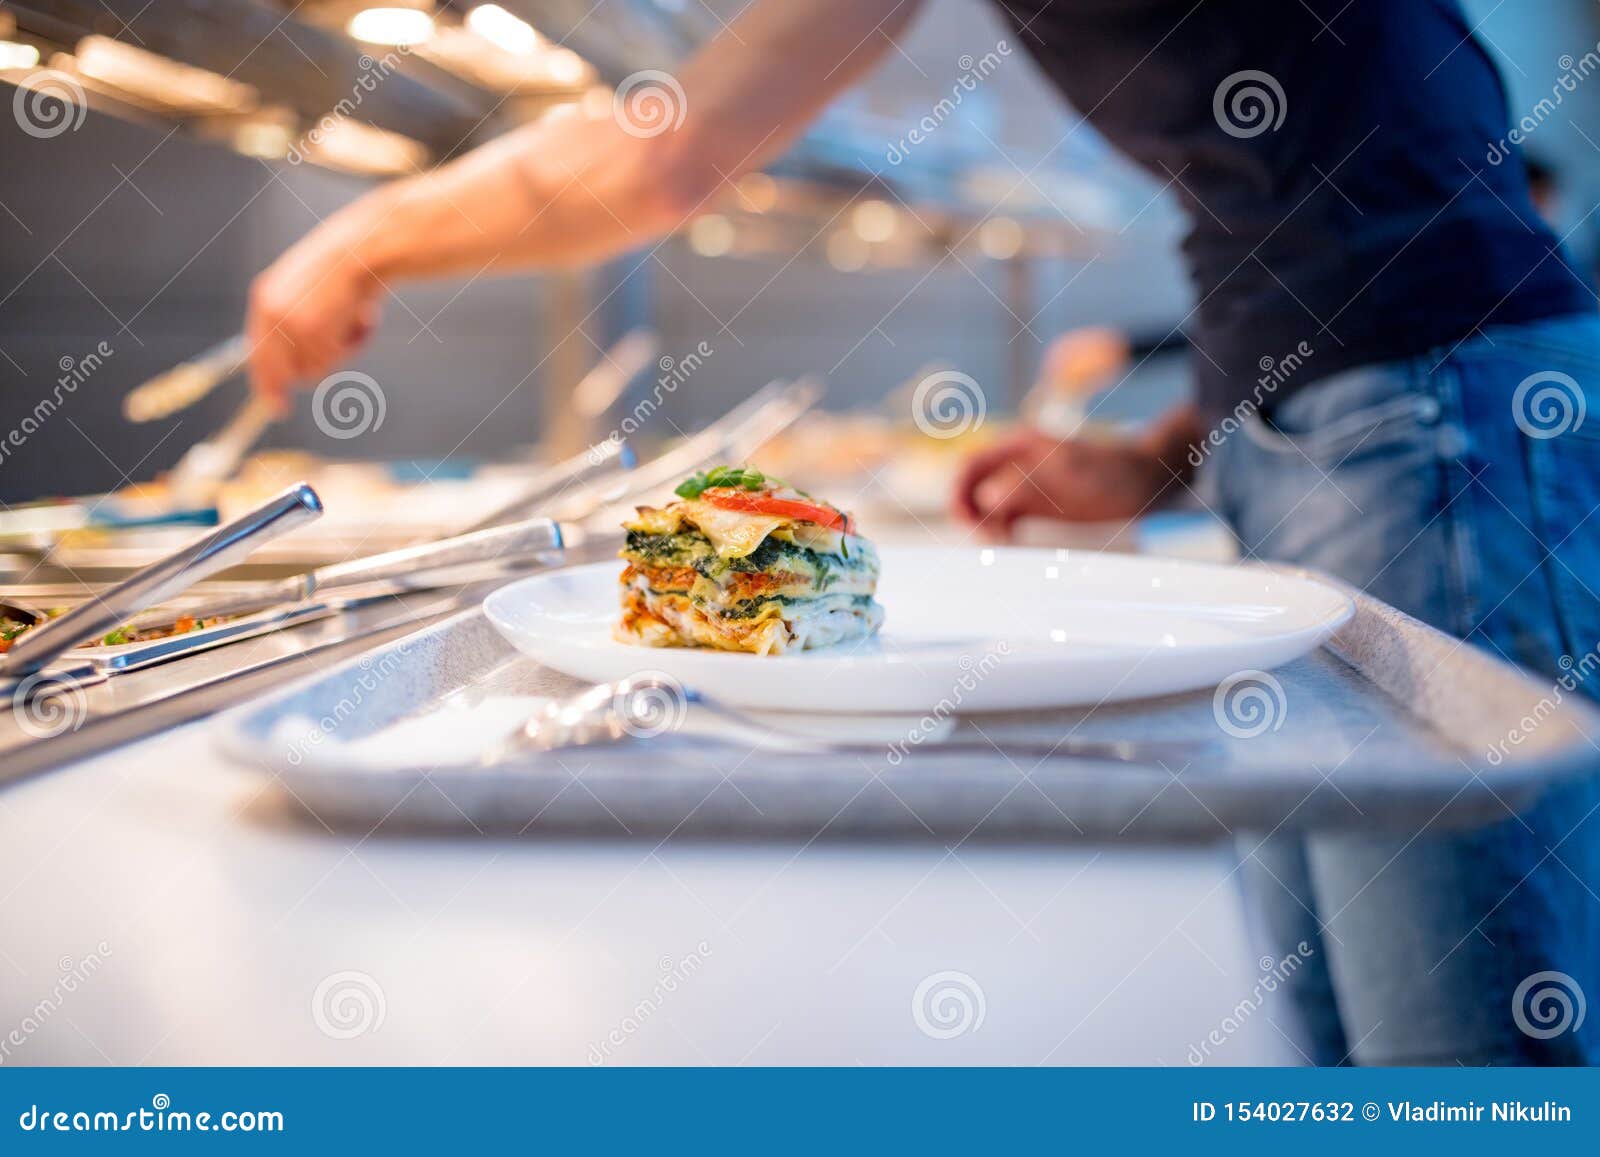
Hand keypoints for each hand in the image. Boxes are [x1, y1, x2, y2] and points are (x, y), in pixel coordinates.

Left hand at [245, 221, 383, 411]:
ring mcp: (289, 322)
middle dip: (312, 370)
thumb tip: (296, 365)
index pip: (256, 353)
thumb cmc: (349, 265)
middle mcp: (270, 312)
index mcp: (265, 297)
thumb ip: (297, 321)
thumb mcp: (311, 290)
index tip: (277, 408)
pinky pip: (333, 361)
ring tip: (358, 321)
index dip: (267, 384)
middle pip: (282, 371)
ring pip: (312, 369)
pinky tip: (365, 318)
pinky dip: (355, 346)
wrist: (367, 247)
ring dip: (341, 353)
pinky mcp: (311, 331)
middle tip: (340, 350)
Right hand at [950, 426, 1189, 538]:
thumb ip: (1025, 485)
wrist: (1146, 482)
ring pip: (985, 503)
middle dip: (969, 511)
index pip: (970, 464)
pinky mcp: (1036, 503)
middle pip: (972, 484)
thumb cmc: (1113, 472)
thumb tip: (985, 499)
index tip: (966, 521)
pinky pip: (1004, 516)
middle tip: (985, 538)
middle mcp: (1017, 461)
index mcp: (1019, 444)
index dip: (958, 491)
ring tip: (1000, 543)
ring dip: (983, 524)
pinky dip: (1000, 531)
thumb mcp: (1068, 478)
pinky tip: (1012, 543)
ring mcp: (1025, 483)